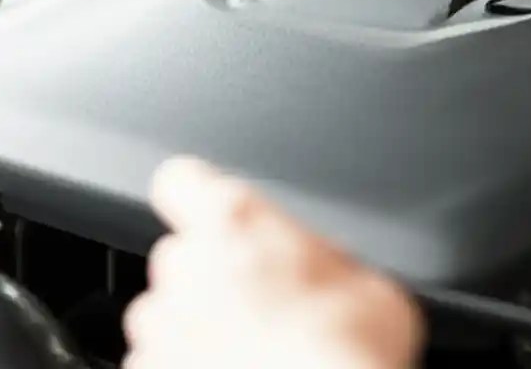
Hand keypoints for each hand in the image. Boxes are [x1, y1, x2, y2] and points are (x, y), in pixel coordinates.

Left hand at [123, 157, 423, 368]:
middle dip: (212, 278)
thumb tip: (331, 269)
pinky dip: (187, 365)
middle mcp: (185, 266)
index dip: (198, 197)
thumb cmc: (345, 351)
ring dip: (197, 328)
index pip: (181, 180)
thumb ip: (328, 260)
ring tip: (250, 350)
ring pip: (167, 316)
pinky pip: (161, 362)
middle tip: (262, 307)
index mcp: (235, 221)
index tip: (214, 215)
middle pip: (181, 256)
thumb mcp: (369, 285)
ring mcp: (161, 326)